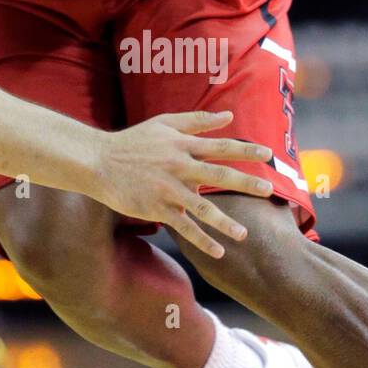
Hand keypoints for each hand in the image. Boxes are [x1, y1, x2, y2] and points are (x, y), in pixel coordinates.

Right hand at [93, 110, 274, 258]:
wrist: (99, 162)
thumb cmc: (134, 141)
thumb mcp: (164, 123)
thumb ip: (197, 120)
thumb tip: (229, 116)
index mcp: (182, 144)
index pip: (220, 147)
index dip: (245, 150)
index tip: (268, 154)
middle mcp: (178, 166)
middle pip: (219, 175)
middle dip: (246, 182)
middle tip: (268, 190)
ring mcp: (168, 189)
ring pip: (202, 208)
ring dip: (225, 222)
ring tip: (244, 234)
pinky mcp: (157, 208)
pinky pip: (184, 227)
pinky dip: (202, 240)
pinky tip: (219, 251)